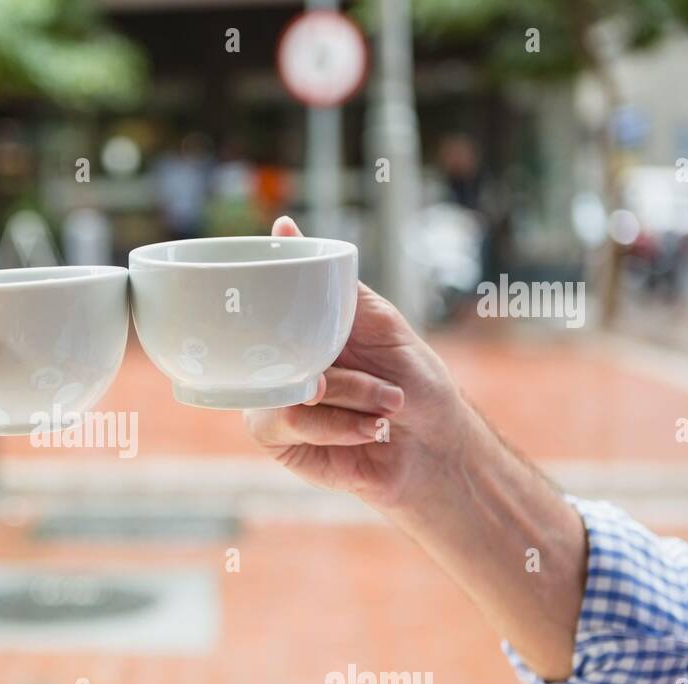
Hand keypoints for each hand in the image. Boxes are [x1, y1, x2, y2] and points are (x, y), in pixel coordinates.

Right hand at [244, 217, 470, 512]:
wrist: (436, 449)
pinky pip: (293, 425)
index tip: (255, 268)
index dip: (251, 294)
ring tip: (388, 404)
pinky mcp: (283, 444)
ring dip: (350, 394)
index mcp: (299, 334)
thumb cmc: (415, 384)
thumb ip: (335, 285)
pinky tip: (370, 429)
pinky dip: (338, 426)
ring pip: (286, 388)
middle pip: (270, 347)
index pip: (258, 309)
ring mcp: (276, 405)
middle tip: (376, 380)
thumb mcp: (380, 321)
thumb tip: (284, 229)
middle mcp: (281, 366)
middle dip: (336, 364)